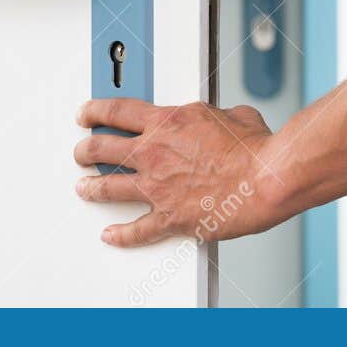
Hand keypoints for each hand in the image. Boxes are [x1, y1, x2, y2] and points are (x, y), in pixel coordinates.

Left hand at [74, 98, 287, 247]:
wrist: (265, 179)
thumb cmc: (255, 149)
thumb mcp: (235, 114)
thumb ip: (216, 116)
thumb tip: (220, 119)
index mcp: (168, 122)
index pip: (117, 111)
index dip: (95, 111)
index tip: (86, 114)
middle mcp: (155, 153)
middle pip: (103, 148)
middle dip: (86, 150)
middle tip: (81, 151)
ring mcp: (158, 187)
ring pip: (109, 187)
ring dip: (91, 187)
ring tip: (83, 187)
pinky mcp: (170, 218)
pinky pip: (137, 230)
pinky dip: (120, 235)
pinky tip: (111, 235)